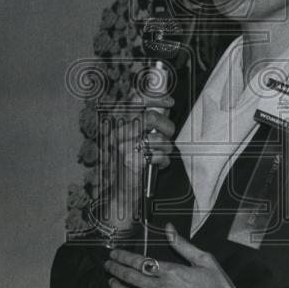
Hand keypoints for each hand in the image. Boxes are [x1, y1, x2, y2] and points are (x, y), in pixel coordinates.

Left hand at [104, 223, 267, 287]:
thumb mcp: (204, 260)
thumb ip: (182, 244)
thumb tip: (168, 228)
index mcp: (172, 271)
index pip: (140, 261)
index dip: (123, 257)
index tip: (114, 254)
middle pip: (130, 277)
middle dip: (115, 269)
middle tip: (108, 265)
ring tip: (111, 282)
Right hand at [106, 93, 175, 222]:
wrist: (122, 190)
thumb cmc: (132, 161)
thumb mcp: (134, 137)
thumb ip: (146, 120)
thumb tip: (164, 104)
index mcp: (118, 122)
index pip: (136, 100)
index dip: (156, 97)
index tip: (170, 102)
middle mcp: (118, 132)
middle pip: (150, 117)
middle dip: (166, 126)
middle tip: (168, 134)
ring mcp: (123, 146)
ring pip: (157, 138)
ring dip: (166, 147)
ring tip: (162, 152)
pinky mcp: (132, 161)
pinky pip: (158, 155)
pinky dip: (163, 161)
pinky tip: (158, 164)